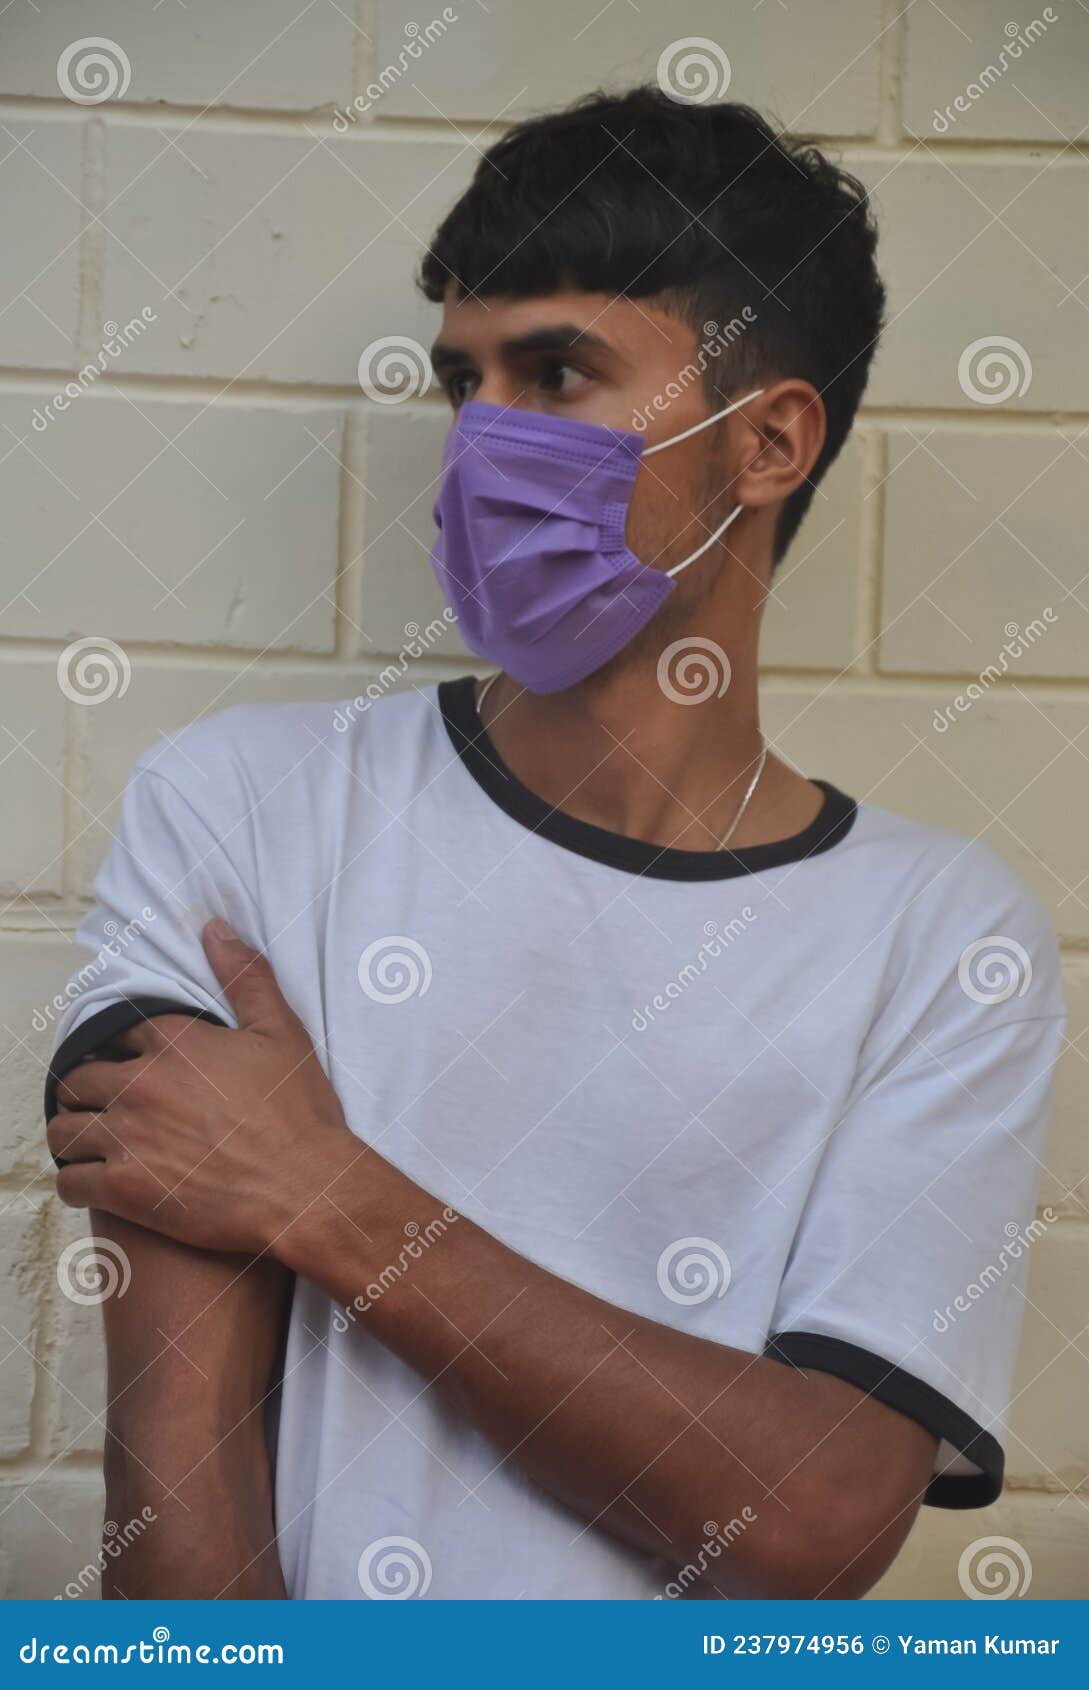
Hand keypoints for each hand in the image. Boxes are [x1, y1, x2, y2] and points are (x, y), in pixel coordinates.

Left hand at [49, 921, 358, 1255]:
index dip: (119, 1049)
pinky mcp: (124, 1188)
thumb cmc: (298, 1113)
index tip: (126, 1065)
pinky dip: (77, 1182)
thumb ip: (245, 977)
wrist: (305, 1187)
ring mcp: (128, 1136)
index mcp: (174, 1042)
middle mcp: (141, 1083)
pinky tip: (95, 1183)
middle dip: (86, 1091)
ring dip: (74, 1135)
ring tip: (92, 1143)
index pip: (116, 1033)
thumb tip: (215, 928)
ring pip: (64, 1130)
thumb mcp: (282, 1033)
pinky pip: (71, 1182)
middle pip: (78, 1079)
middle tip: (103, 1105)